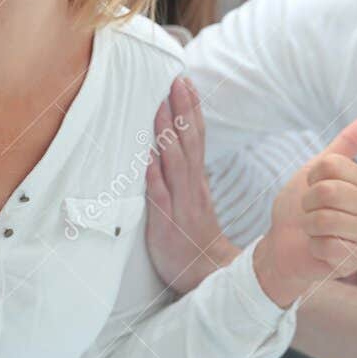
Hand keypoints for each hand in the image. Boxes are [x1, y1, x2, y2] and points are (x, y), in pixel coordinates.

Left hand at [145, 77, 238, 294]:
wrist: (207, 276)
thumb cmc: (193, 236)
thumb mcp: (190, 199)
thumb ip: (181, 172)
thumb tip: (167, 142)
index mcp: (196, 181)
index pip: (196, 138)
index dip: (191, 110)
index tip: (184, 81)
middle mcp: (191, 189)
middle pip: (189, 144)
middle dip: (183, 111)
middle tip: (177, 82)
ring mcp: (180, 206)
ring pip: (176, 166)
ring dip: (169, 136)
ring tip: (162, 108)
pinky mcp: (167, 226)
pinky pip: (161, 200)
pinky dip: (156, 180)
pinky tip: (149, 162)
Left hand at [254, 118, 356, 307]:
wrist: (284, 244)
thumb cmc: (301, 207)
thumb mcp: (316, 170)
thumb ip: (343, 147)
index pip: (330, 164)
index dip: (311, 176)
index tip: (312, 186)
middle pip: (327, 191)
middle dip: (307, 202)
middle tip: (310, 210)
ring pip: (324, 219)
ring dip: (308, 225)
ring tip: (313, 229)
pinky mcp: (356, 260)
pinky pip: (326, 246)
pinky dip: (313, 246)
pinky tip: (319, 248)